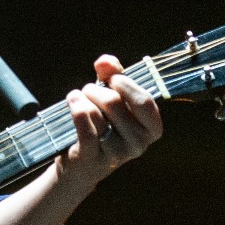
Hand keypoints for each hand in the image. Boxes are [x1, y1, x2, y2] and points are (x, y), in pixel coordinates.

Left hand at [53, 55, 163, 187]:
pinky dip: (76, 109)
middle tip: (89, 91)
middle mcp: (138, 144)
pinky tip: (72, 103)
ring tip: (77, 99)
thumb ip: (113, 74)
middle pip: (114, 103)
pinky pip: (84, 127)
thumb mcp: (114, 97)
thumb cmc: (104, 124)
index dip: (125, 85)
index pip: (144, 102)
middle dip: (96, 89)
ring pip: (95, 113)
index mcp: (151, 128)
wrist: (83, 162)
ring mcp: (116, 153)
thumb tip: (105, 62)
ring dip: (81, 99)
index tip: (112, 80)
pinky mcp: (92, 158)